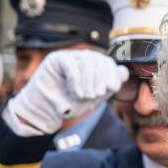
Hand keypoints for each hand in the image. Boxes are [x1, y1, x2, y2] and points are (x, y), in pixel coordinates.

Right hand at [5, 49, 127, 135]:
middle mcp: (83, 58)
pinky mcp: (56, 59)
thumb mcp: (93, 97)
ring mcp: (70, 57)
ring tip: (85, 96)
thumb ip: (108, 86)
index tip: (111, 88)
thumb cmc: (69, 104)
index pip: (109, 63)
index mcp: (94, 67)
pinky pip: (71, 64)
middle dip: (101, 79)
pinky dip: (77, 80)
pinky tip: (76, 92)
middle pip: (100, 60)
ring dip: (88, 80)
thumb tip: (123, 71)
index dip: (113, 74)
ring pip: (87, 61)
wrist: (44, 111)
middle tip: (95, 95)